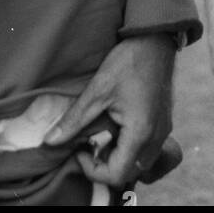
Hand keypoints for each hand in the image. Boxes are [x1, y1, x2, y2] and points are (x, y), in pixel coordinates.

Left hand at [43, 35, 175, 189]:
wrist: (155, 38)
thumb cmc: (128, 61)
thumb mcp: (97, 90)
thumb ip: (74, 120)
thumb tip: (50, 141)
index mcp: (141, 131)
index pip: (118, 174)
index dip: (94, 171)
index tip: (79, 152)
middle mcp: (156, 136)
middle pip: (131, 172)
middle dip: (106, 167)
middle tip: (87, 147)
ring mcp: (163, 129)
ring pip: (141, 162)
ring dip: (119, 159)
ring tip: (101, 139)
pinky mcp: (163, 121)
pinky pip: (148, 148)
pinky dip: (130, 148)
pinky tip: (116, 129)